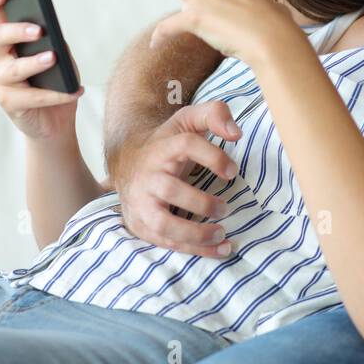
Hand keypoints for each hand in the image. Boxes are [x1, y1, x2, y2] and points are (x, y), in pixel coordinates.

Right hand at [0, 0, 83, 140]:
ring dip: (34, 63)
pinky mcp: (9, 103)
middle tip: (38, 30)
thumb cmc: (58, 80)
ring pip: (14, 68)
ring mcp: (1, 81)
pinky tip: (76, 90)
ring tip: (53, 58)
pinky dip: (57, 94)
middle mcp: (0, 56)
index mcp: (10, 38)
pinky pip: (32, 97)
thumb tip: (52, 34)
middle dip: (17, 30)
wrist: (56, 121)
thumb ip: (55, 43)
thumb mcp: (61, 56)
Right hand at [114, 99, 244, 257]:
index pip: (186, 145)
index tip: (233, 171)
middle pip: (171, 190)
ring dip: (194, 234)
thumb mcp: (187, 121)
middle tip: (225, 208)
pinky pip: (165, 241)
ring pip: (162, 223)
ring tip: (222, 235)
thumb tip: (236, 133)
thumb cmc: (167, 143)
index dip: (212, 157)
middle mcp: (148, 175)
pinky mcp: (140, 224)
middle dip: (201, 202)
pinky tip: (218, 250)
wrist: (127, 162)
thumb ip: (214, 114)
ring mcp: (141, 202)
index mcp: (162, 148)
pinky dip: (193, 250)